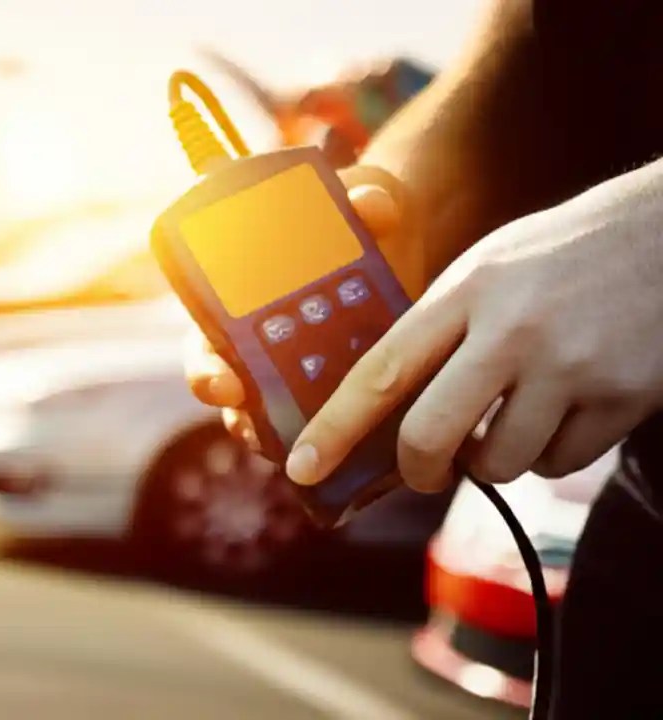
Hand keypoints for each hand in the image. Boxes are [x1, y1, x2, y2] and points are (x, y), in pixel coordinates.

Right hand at [186, 166, 406, 444]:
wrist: (410, 241)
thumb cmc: (364, 216)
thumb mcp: (367, 196)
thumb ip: (367, 195)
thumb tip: (369, 204)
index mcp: (242, 303)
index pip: (206, 345)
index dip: (206, 369)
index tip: (224, 382)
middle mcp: (261, 346)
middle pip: (236, 399)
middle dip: (242, 416)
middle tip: (263, 424)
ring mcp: (301, 373)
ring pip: (278, 422)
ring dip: (288, 438)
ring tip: (310, 450)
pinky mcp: (344, 390)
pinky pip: (334, 426)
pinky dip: (342, 436)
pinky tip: (362, 447)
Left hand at [286, 162, 662, 491]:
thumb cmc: (565, 254)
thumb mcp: (489, 266)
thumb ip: (440, 325)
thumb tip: (388, 400)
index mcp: (468, 289)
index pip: (383, 370)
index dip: (335, 427)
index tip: (303, 467)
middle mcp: (513, 329)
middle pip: (431, 434)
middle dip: (416, 468)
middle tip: (421, 469)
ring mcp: (571, 366)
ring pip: (499, 461)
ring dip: (494, 456)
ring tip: (514, 414)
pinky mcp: (623, 398)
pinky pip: (559, 463)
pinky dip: (552, 451)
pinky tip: (565, 409)